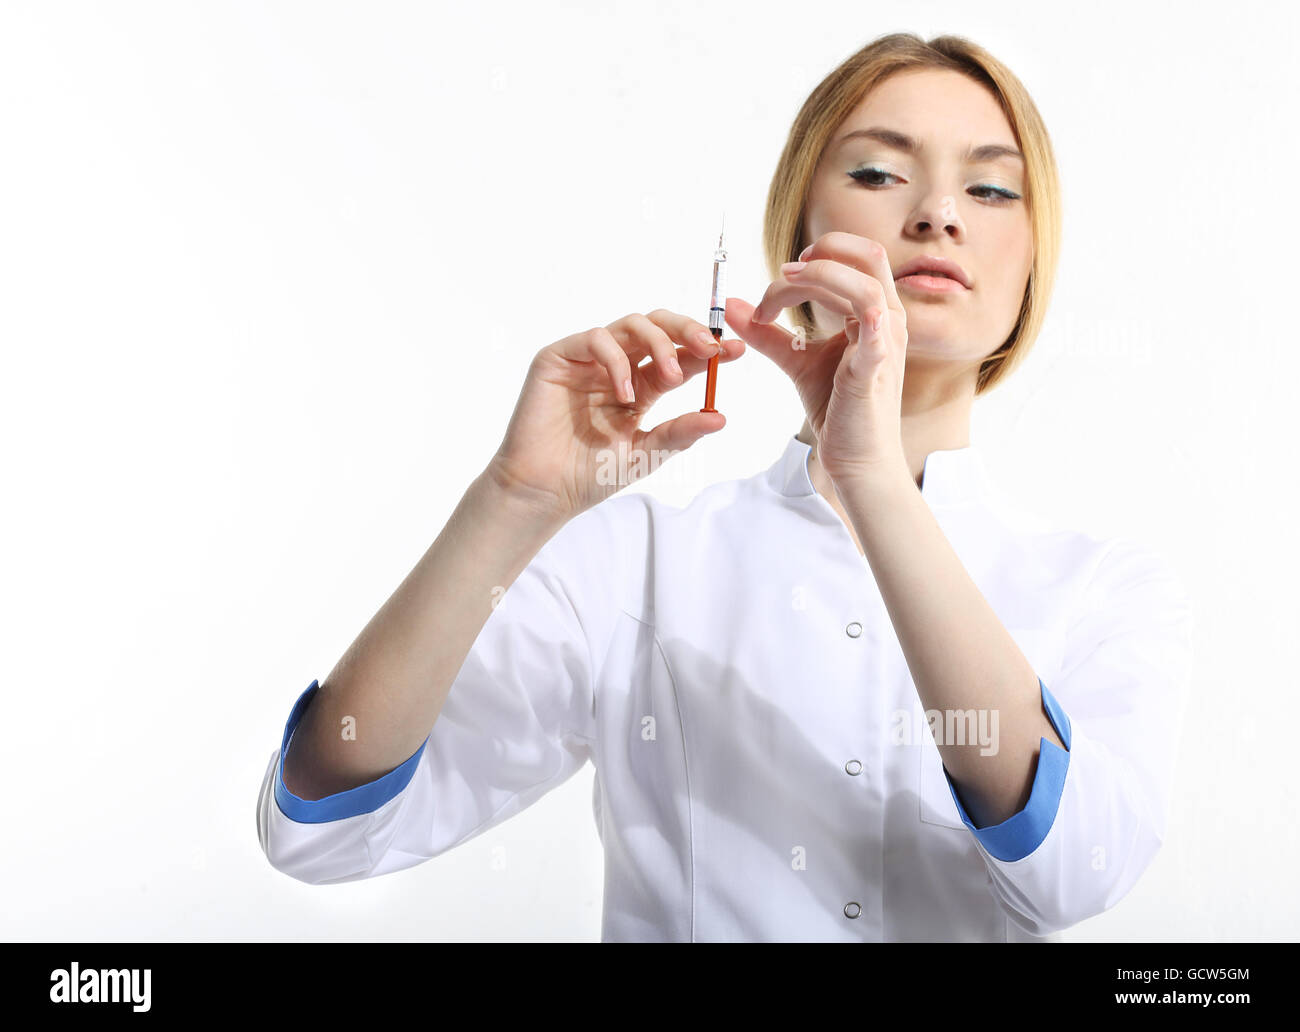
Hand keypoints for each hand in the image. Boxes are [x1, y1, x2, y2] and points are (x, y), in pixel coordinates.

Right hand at [485, 310, 744, 520]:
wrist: (546, 491)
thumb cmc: (591, 475)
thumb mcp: (648, 453)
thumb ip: (680, 432)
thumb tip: (721, 417)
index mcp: (641, 386)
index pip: (680, 357)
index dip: (708, 351)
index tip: (737, 352)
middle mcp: (618, 366)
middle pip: (658, 327)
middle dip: (688, 331)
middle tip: (711, 348)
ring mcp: (589, 359)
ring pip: (631, 325)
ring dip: (659, 343)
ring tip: (672, 376)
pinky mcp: (559, 358)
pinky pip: (596, 339)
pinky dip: (616, 360)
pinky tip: (624, 392)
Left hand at [724, 231, 908, 487]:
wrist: (857, 459)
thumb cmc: (836, 409)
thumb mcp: (798, 361)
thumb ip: (767, 333)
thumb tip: (731, 305)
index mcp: (873, 313)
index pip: (853, 260)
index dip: (818, 255)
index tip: (782, 276)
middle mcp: (888, 319)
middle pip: (867, 256)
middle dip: (821, 255)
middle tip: (782, 274)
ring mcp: (886, 341)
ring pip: (865, 283)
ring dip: (819, 277)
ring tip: (779, 291)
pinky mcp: (875, 367)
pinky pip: (874, 324)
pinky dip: (852, 311)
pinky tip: (809, 316)